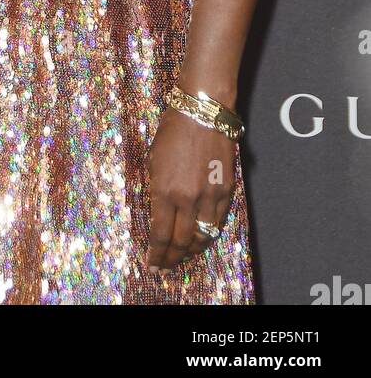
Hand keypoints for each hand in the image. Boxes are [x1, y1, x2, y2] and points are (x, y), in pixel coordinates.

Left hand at [145, 107, 235, 271]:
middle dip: (172, 257)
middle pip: (181, 241)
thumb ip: (156, 188)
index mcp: (164, 191)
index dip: (156, 253)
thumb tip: (158, 210)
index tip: (151, 263)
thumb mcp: (153, 159)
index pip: (161, 234)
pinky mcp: (226, 191)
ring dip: (191, 250)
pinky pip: (217, 221)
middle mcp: (188, 198)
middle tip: (166, 265)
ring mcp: (209, 196)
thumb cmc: (172, 130)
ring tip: (183, 256)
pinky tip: (201, 238)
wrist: (202, 112)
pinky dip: (208, 233)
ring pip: (202, 236)